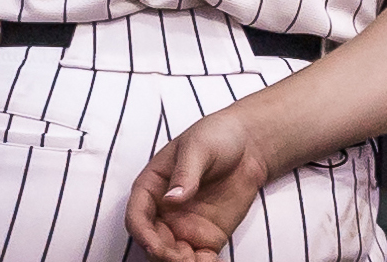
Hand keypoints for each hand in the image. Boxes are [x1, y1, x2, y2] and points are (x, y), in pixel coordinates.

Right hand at [125, 108, 273, 261]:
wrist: (250, 145)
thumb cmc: (217, 137)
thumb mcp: (199, 147)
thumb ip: (185, 173)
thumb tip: (172, 199)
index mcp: (152, 187)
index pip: (137, 215)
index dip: (142, 233)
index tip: (154, 244)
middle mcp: (163, 212)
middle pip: (152, 242)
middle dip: (163, 255)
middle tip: (183, 259)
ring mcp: (184, 227)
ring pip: (172, 256)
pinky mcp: (206, 238)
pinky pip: (198, 260)